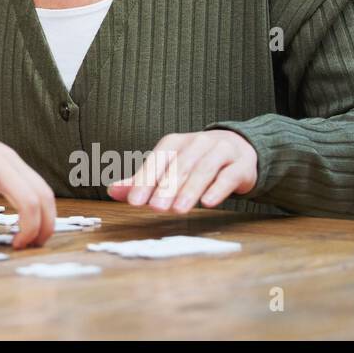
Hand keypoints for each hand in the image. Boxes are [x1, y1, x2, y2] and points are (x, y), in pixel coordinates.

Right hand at [0, 122, 56, 248]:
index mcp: (9, 162)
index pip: (42, 191)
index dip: (45, 218)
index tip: (36, 238)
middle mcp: (7, 163)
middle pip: (43, 198)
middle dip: (42, 227)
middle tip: (29, 246)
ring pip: (28, 203)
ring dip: (25, 230)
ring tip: (11, 246)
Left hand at [107, 130, 257, 212]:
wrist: (240, 148)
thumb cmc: (196, 160)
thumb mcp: (169, 166)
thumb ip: (143, 179)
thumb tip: (112, 191)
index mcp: (175, 142)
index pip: (157, 160)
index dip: (145, 179)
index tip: (134, 200)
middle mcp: (198, 143)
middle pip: (179, 166)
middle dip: (166, 188)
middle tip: (155, 208)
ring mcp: (220, 152)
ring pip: (203, 170)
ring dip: (189, 191)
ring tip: (178, 210)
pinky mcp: (240, 166)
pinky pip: (228, 176)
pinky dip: (218, 189)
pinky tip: (208, 202)